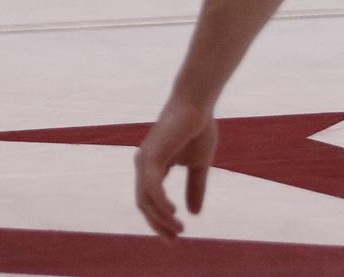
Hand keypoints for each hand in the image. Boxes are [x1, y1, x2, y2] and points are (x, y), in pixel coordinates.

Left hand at [134, 96, 217, 238]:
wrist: (197, 104)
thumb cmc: (198, 128)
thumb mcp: (199, 164)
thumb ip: (195, 186)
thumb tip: (194, 214)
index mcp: (154, 166)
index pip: (149, 200)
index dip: (160, 220)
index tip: (176, 236)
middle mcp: (144, 164)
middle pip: (143, 204)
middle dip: (157, 224)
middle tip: (175, 238)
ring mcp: (145, 160)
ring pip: (145, 199)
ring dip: (160, 218)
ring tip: (178, 229)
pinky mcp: (151, 156)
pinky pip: (150, 188)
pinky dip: (159, 203)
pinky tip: (172, 211)